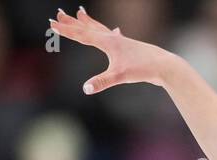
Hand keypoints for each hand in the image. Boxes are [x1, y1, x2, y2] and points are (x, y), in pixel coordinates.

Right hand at [49, 6, 178, 92]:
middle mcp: (113, 38)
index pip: (82, 35)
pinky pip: (114, 36)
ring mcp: (121, 42)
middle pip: (88, 28)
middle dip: (73, 22)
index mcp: (108, 42)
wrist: (164, 66)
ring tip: (80, 13)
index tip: (52, 24)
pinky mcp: (129, 48)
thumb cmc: (143, 69)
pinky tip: (115, 31)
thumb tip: (86, 89)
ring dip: (89, 22)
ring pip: (101, 29)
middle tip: (58, 14)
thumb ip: (102, 82)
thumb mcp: (120, 76)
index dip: (66, 31)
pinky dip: (109, 32)